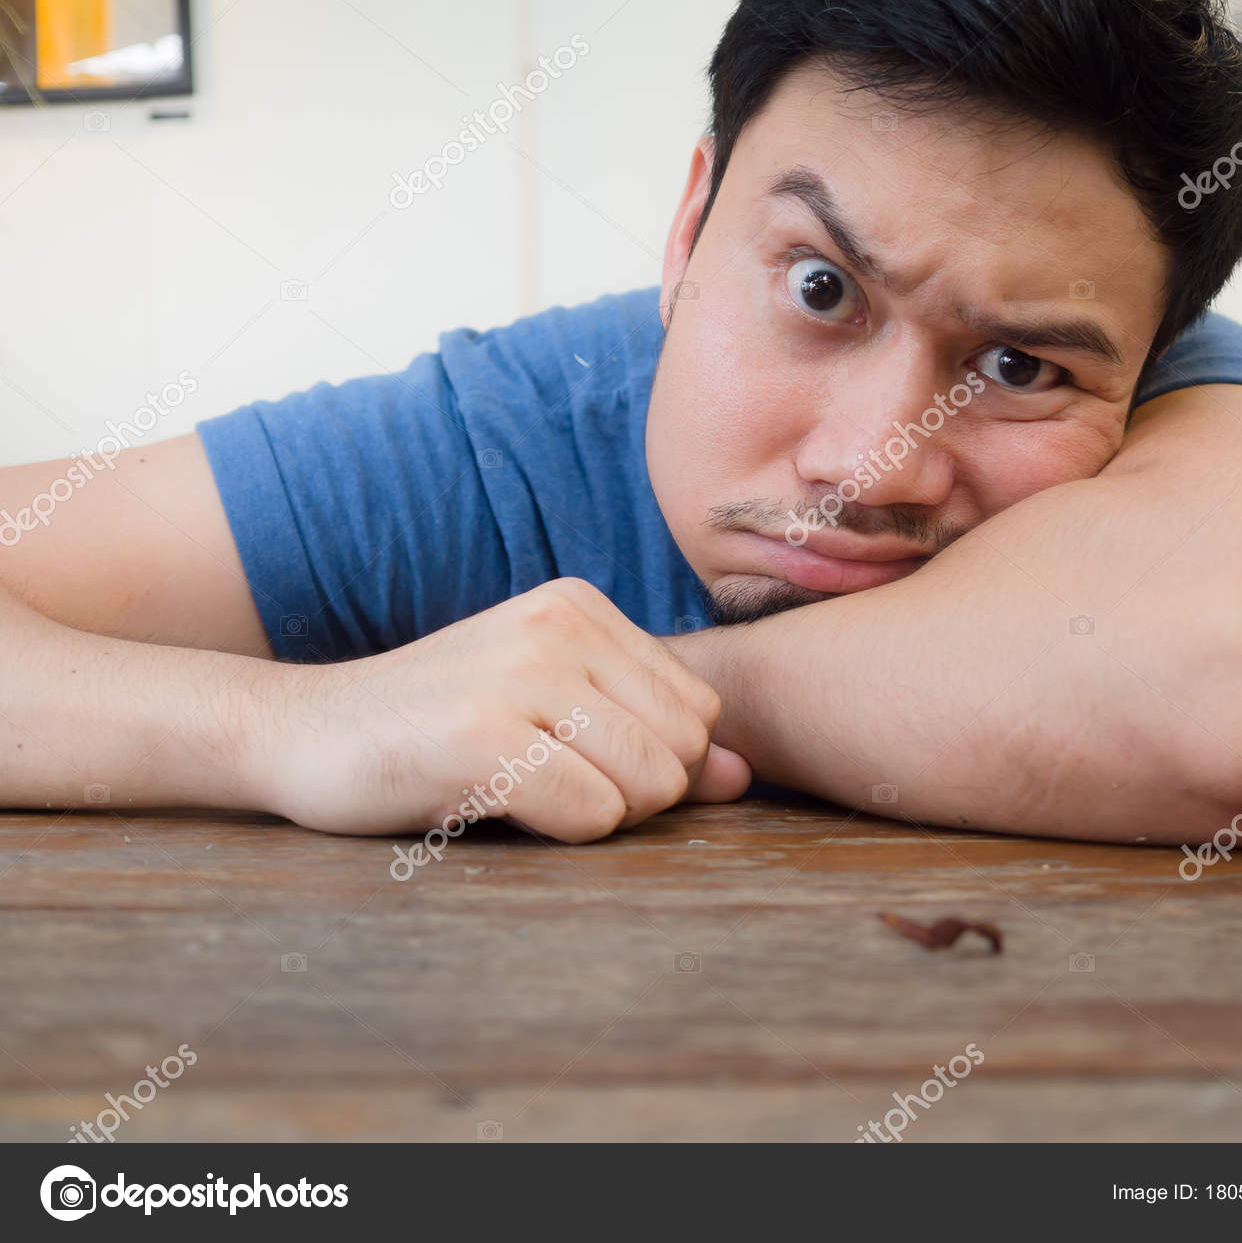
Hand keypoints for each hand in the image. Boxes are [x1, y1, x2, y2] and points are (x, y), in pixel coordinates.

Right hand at [253, 579, 750, 839]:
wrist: (303, 732)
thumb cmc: (438, 728)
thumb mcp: (553, 713)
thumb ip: (651, 737)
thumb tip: (744, 775)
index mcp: (581, 605)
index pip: (698, 710)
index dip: (653, 759)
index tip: (575, 755)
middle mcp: (558, 625)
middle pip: (684, 749)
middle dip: (636, 792)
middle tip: (551, 781)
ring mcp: (520, 675)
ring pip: (649, 784)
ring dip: (597, 813)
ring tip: (524, 788)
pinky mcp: (483, 736)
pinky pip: (591, 815)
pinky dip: (558, 830)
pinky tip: (494, 802)